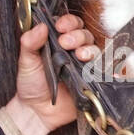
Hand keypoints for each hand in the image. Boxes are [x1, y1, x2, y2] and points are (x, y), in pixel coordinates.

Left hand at [3, 14, 98, 134]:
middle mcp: (74, 51)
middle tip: (65, 43)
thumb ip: (30, 43)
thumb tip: (41, 26)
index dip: (69, 22)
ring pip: (96, 50)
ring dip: (90, 50)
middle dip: (78, 36)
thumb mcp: (26, 62)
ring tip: (80, 55)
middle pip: (86, 35)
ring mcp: (84, 66)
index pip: (70, 25)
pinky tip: (101, 68)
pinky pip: (104, 71)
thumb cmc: (31, 85)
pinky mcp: (92, 81)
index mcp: (59, 42)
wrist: (37, 112)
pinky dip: (107, 67)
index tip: (60, 27)